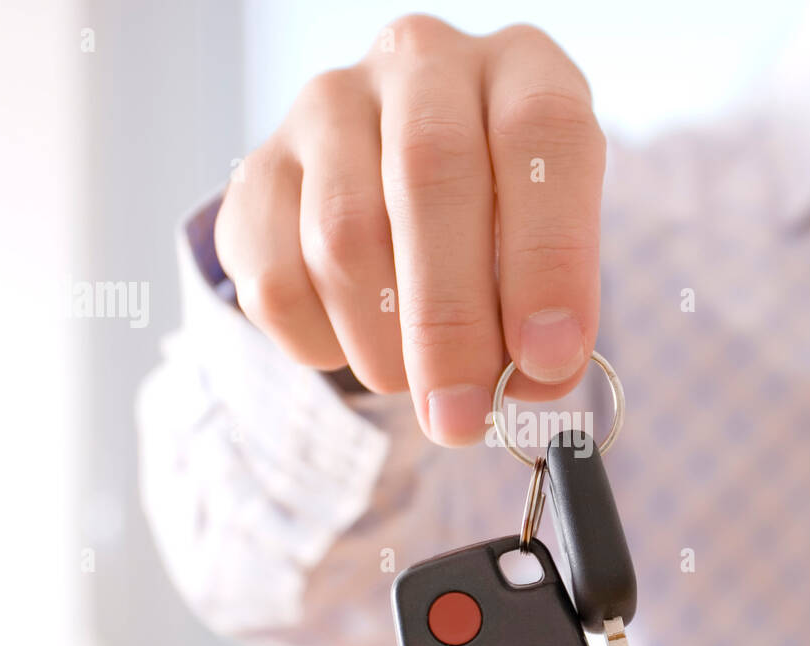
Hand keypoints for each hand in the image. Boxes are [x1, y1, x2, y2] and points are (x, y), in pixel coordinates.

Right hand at [215, 15, 604, 445]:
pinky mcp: (259, 170)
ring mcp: (328, 107)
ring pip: (344, 235)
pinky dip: (320, 343)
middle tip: (462, 416)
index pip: (541, 135)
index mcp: (519, 69)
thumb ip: (550, 315)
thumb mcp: (548, 255)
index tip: (547, 358)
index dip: (549, 255)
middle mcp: (422, 63)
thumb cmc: (498, 226)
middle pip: (432, 178)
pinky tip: (355, 347)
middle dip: (451, 323)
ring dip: (384, 344)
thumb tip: (530, 380)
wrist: (393, 190)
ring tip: (415, 387)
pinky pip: (275, 277)